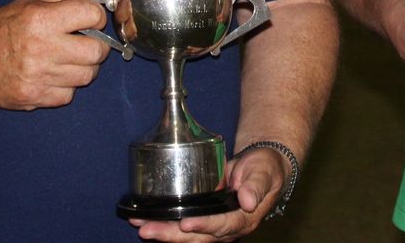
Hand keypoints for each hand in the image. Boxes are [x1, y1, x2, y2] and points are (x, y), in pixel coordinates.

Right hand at [0, 0, 112, 109]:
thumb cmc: (2, 27)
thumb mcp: (34, 3)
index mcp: (42, 19)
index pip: (92, 15)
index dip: (96, 16)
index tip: (90, 19)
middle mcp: (41, 48)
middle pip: (96, 51)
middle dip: (97, 45)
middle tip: (86, 42)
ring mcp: (38, 76)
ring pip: (87, 76)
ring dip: (84, 67)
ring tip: (69, 58)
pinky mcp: (33, 98)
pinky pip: (68, 95)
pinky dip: (66, 86)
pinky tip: (54, 75)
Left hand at [130, 147, 286, 241]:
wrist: (262, 170)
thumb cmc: (264, 168)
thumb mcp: (264, 172)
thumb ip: (256, 185)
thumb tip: (247, 201)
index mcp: (244, 218)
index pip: (222, 226)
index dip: (204, 226)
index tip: (185, 223)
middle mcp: (227, 228)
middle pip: (197, 237)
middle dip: (171, 235)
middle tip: (147, 230)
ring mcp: (214, 225)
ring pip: (187, 235)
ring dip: (163, 232)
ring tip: (140, 226)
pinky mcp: (204, 219)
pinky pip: (184, 227)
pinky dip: (166, 224)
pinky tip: (146, 220)